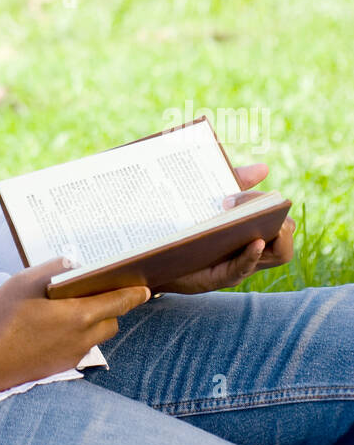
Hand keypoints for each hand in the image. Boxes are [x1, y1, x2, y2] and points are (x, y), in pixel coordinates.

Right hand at [0, 257, 151, 393]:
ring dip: (94, 322)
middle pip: (110, 321)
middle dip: (111, 306)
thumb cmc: (2, 318)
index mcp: (78, 316)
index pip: (118, 303)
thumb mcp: (24, 282)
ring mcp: (70, 356)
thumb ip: (52, 268)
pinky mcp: (58, 367)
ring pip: (96, 337)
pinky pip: (80, 348)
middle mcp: (81, 339)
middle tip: (100, 290)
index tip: (146, 288)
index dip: (133, 294)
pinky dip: (78, 335)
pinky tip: (56, 326)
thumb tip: (73, 260)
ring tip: (75, 306)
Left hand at [158, 163, 296, 295]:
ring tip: (263, 222)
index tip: (255, 195)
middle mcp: (252, 250)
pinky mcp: (221, 276)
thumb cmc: (190, 224)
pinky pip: (243, 268)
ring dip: (275, 237)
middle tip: (265, 210)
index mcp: (253, 231)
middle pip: (287, 240)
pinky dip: (252, 255)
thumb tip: (263, 167)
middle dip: (283, 223)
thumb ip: (235, 183)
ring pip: (277, 255)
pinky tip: (255, 241)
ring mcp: (240, 264)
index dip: (272, 205)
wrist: (158, 252)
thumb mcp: (212, 198)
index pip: (282, 220)